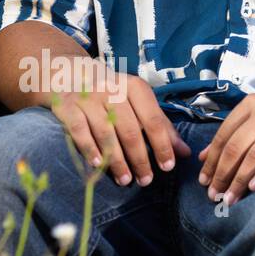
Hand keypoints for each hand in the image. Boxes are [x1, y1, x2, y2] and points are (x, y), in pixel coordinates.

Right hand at [49, 68, 190, 185]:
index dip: (162, 145)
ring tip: (126, 180)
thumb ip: (161, 126)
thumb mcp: (138, 102)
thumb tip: (185, 153)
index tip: (168, 167)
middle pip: (130, 129)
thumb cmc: (112, 93)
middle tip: (146, 181)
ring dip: (117, 161)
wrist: (69, 74)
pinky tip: (99, 165)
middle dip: (140, 158)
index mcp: (134, 87)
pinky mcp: (68, 107)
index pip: (153, 119)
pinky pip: (80, 131)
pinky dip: (90, 149)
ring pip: (106, 133)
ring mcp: (88, 98)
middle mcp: (112, 90)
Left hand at [197, 90, 254, 204]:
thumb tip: (204, 156)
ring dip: (238, 180)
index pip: (224, 135)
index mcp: (252, 104)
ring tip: (230, 198)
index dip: (211, 160)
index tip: (204, 181)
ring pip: (254, 154)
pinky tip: (254, 188)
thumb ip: (235, 132)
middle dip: (221, 174)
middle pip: (236, 147)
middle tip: (213, 195)